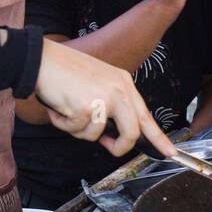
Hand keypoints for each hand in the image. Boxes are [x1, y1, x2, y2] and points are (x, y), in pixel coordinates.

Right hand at [34, 39, 175, 157]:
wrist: (41, 59)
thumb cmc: (63, 71)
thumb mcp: (97, 83)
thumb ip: (109, 106)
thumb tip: (110, 136)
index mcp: (123, 83)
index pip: (146, 116)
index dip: (159, 138)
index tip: (170, 152)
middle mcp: (119, 90)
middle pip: (131, 133)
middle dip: (119, 147)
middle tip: (108, 147)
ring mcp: (104, 99)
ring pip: (96, 136)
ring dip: (77, 129)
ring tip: (66, 108)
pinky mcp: (86, 108)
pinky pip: (76, 130)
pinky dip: (62, 124)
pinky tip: (58, 106)